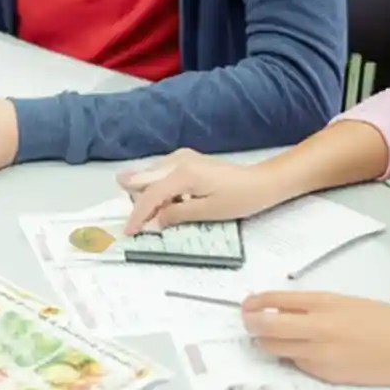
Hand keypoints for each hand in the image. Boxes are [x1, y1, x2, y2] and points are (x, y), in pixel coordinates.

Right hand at [119, 149, 281, 234]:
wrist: (261, 182)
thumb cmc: (239, 198)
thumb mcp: (207, 212)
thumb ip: (176, 215)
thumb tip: (155, 221)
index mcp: (183, 173)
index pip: (150, 195)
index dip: (137, 215)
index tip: (128, 232)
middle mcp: (178, 160)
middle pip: (144, 180)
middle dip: (134, 201)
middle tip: (130, 222)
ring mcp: (181, 157)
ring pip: (150, 174)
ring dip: (144, 194)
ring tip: (143, 216)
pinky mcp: (186, 159)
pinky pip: (161, 173)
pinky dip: (155, 188)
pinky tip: (159, 203)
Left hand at [243, 292, 389, 387]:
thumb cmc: (382, 320)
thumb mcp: (344, 302)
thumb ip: (309, 306)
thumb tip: (274, 308)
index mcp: (325, 305)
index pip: (275, 301)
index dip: (254, 302)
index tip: (247, 304)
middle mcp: (319, 330)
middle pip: (266, 328)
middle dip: (251, 324)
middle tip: (249, 321)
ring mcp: (320, 356)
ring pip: (275, 349)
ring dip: (268, 341)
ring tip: (274, 335)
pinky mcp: (325, 376)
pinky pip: (296, 362)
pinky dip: (293, 354)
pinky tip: (307, 349)